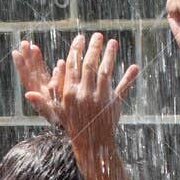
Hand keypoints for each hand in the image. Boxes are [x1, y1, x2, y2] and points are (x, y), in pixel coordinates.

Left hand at [11, 40, 60, 127]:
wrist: (76, 127)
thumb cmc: (62, 124)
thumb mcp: (49, 114)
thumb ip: (40, 103)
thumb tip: (28, 93)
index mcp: (38, 96)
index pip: (27, 78)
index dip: (21, 66)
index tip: (16, 53)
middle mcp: (43, 92)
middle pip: (32, 72)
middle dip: (28, 58)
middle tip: (24, 43)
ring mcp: (51, 91)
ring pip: (42, 73)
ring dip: (37, 60)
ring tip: (33, 46)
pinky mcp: (61, 91)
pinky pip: (57, 77)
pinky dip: (58, 69)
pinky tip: (59, 63)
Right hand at [15, 32, 138, 154]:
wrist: (90, 144)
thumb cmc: (73, 124)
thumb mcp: (59, 109)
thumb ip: (54, 90)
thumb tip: (45, 76)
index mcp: (69, 93)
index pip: (72, 66)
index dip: (76, 50)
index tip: (80, 38)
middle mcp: (84, 94)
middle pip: (89, 65)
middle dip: (93, 48)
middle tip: (97, 35)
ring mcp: (99, 99)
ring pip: (105, 72)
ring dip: (110, 55)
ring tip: (113, 42)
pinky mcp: (113, 104)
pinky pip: (122, 88)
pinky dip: (129, 77)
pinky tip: (135, 66)